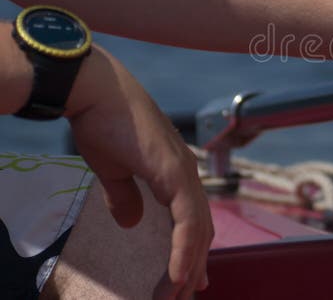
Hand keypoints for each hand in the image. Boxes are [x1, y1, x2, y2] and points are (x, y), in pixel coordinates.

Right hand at [65, 46, 211, 298]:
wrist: (95, 91)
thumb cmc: (103, 121)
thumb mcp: (113, 168)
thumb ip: (124, 194)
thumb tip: (130, 221)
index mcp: (174, 172)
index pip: (191, 217)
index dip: (192, 247)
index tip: (190, 277)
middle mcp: (186, 172)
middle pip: (200, 227)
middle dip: (194, 263)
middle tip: (186, 294)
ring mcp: (183, 171)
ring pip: (198, 228)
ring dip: (190, 264)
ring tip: (180, 294)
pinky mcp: (174, 172)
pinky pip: (187, 219)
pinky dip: (185, 248)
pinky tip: (181, 274)